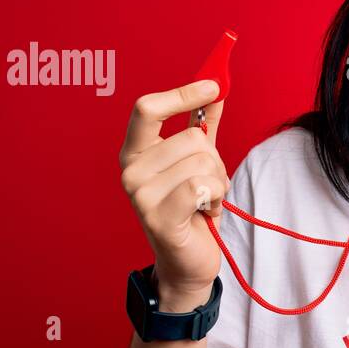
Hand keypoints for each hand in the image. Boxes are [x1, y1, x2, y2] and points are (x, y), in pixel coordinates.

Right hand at [119, 79, 229, 302]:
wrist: (188, 263)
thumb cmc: (192, 209)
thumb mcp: (198, 162)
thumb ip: (203, 124)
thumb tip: (215, 88)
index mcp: (135, 152)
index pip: (147, 108)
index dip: (182, 93)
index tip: (213, 84)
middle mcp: (131, 171)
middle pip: (191, 137)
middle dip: (215, 159)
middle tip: (207, 184)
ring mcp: (140, 196)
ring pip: (203, 162)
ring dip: (217, 182)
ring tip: (204, 200)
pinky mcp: (159, 218)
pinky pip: (202, 186)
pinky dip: (215, 197)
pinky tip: (205, 212)